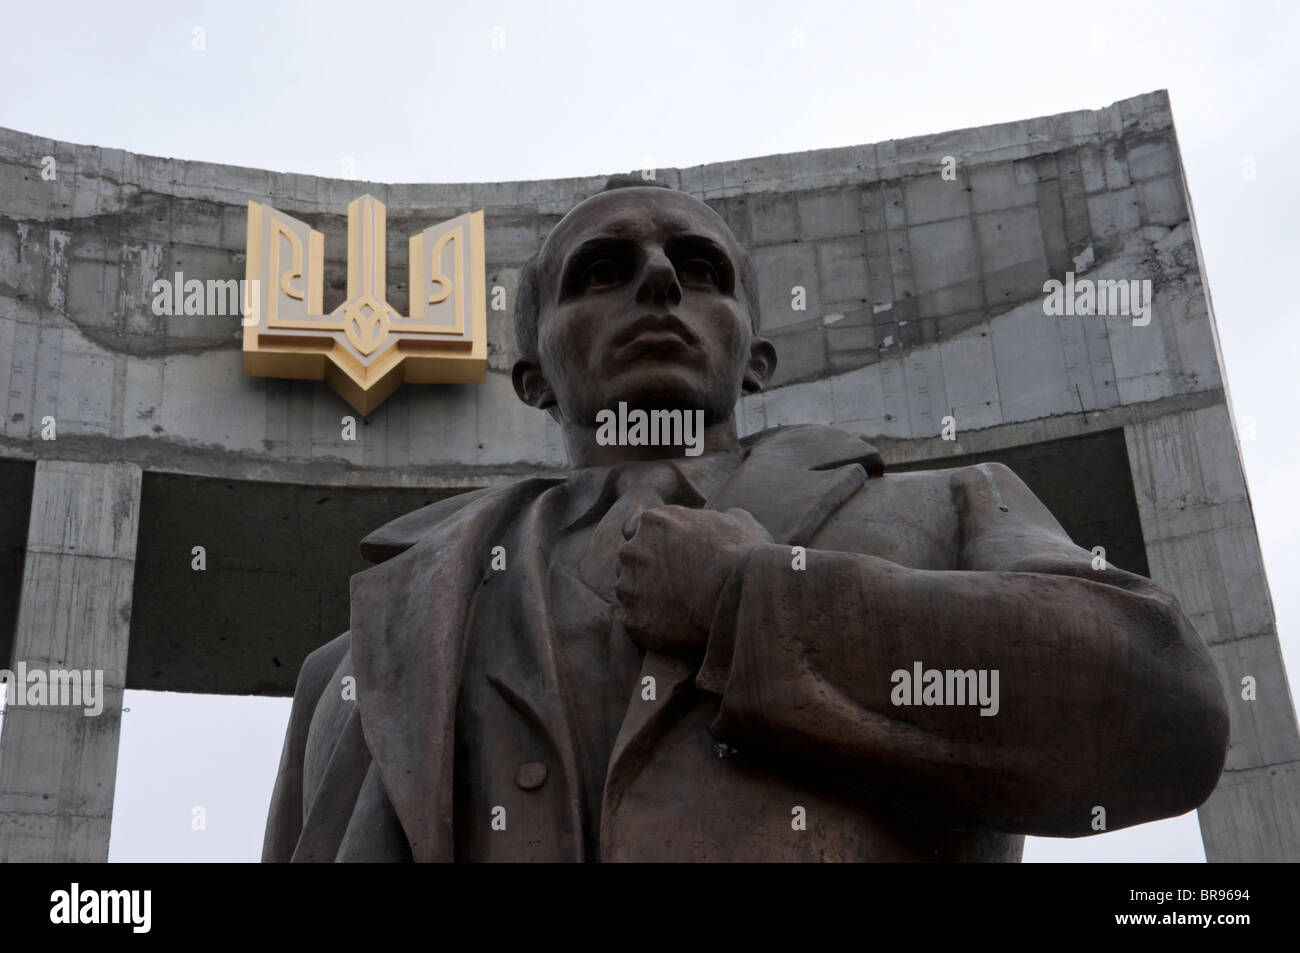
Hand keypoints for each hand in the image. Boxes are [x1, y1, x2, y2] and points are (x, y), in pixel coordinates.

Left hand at [614, 505, 772, 657]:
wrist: (742, 594)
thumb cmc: (745, 554)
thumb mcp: (738, 520)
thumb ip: (718, 517)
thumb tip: (724, 519)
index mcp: (653, 521)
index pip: (637, 528)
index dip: (655, 543)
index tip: (670, 556)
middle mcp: (632, 550)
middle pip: (631, 561)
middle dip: (647, 570)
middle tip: (675, 585)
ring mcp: (629, 586)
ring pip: (629, 592)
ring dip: (646, 598)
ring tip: (676, 609)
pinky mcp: (632, 619)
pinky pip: (634, 621)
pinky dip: (650, 625)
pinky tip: (673, 627)